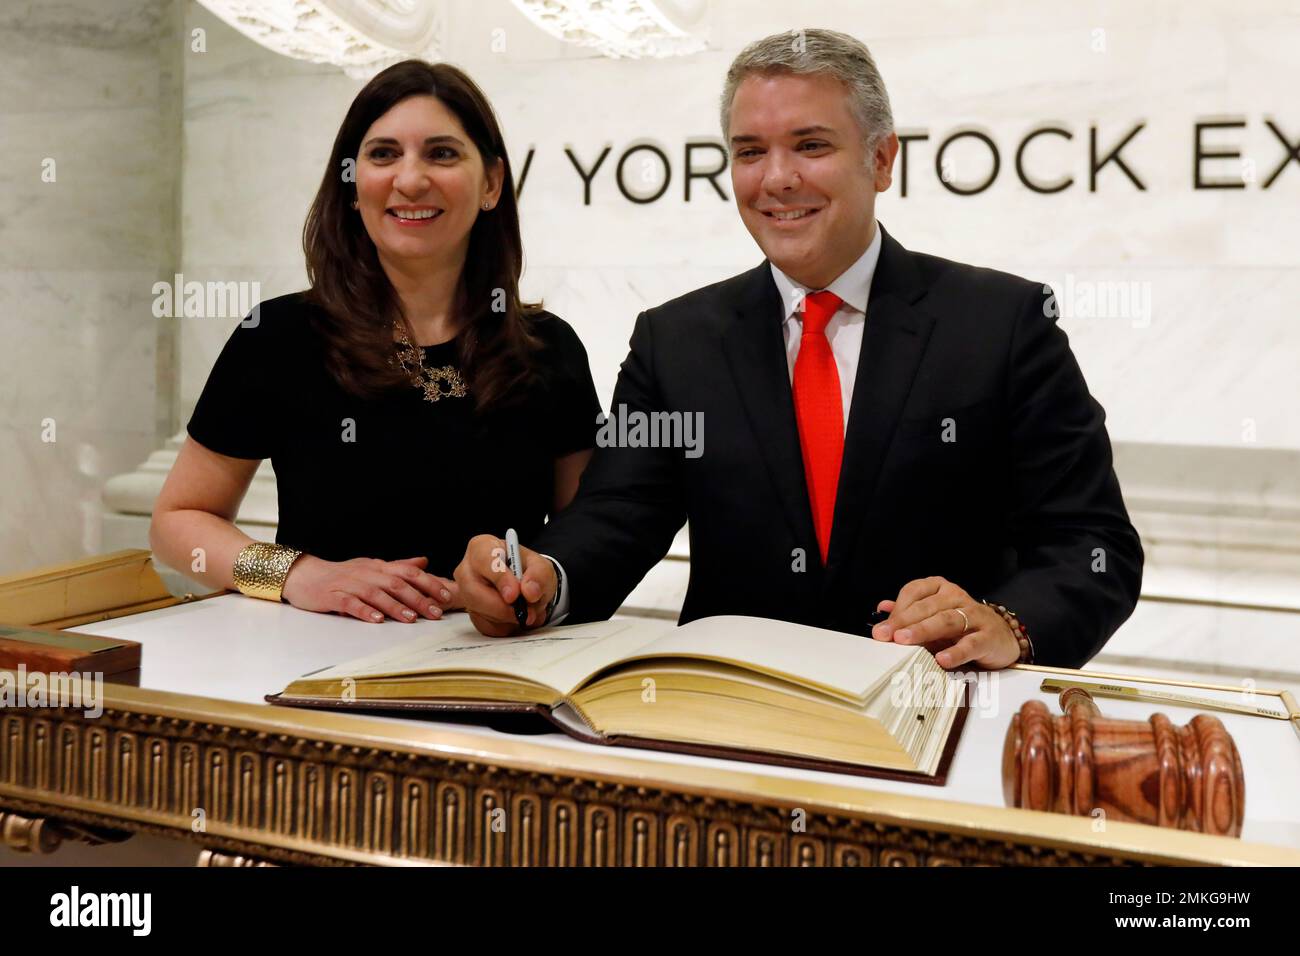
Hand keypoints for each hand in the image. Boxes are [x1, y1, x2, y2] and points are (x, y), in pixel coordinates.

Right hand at [280, 554, 459, 622]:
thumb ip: (398, 566)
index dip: (429, 583)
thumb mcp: (372, 567)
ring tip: (411, 618)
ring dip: (395, 606)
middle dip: (418, 599)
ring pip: (376, 594)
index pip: (409, 572)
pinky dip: (364, 611)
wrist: (304, 575)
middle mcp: (367, 573)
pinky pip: (350, 603)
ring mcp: (349, 584)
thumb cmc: (342, 574)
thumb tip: (424, 561)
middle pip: (396, 584)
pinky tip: (376, 620)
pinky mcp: (332, 596)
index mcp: (379, 567)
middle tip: (435, 613)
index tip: (446, 596)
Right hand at [454, 534, 555, 636]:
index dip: (499, 578)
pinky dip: (505, 626)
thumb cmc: (528, 571)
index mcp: (482, 548)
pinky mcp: (472, 613)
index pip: (484, 560)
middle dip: (500, 607)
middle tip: (524, 612)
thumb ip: (539, 575)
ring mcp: (466, 593)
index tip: (514, 594)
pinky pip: (485, 626)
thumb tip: (529, 591)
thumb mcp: (542, 567)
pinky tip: (514, 616)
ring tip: (525, 610)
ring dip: (507, 617)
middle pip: (473, 591)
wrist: (528, 589)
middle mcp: (468, 569)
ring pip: (480, 612)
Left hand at [871, 575, 1018, 669]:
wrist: (1000, 638)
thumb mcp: (933, 617)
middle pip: (927, 607)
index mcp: (940, 589)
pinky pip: (971, 643)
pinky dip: (956, 652)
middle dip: (903, 622)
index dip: (897, 610)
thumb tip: (882, 608)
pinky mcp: (989, 636)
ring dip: (924, 630)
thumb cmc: (961, 627)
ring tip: (905, 640)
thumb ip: (908, 613)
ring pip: (947, 620)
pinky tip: (942, 660)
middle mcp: (957, 597)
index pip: (915, 592)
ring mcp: (975, 615)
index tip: (882, 630)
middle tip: (886, 636)